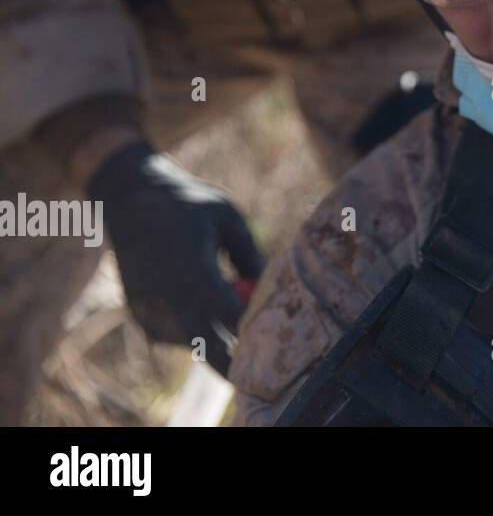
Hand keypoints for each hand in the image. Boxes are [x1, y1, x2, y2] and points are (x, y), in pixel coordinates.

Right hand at [88, 143, 264, 375]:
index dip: (255, 328)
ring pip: (192, 342)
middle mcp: (167, 296)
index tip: (278, 337)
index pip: (231, 315)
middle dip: (235, 364)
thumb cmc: (190, 206)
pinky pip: (173, 336)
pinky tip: (192, 296)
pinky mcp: (139, 315)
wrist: (131, 201)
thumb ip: (251, 257)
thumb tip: (270, 291)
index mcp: (194, 270)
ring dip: (213, 334)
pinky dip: (190, 327)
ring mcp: (149, 309)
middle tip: (259, 373)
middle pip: (208, 348)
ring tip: (222, 297)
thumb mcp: (229, 219)